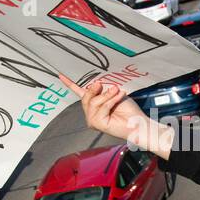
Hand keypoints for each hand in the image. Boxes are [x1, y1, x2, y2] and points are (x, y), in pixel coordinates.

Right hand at [57, 74, 171, 156]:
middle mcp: (91, 114)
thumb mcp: (114, 95)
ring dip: (108, 95)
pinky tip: (120, 96)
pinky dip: (112, 100)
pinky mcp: (98, 124)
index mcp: (94, 106)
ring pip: (94, 102)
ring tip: (119, 92)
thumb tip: (95, 85)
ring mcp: (93, 121)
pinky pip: (102, 107)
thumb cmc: (129, 110)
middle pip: (86, 97)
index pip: (80, 94)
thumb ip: (103, 91)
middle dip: (97, 90)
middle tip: (111, 86)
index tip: (60, 75)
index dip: (70, 84)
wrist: (138, 122)